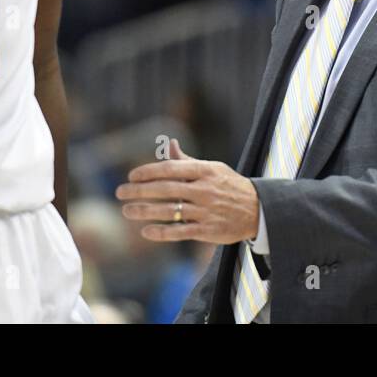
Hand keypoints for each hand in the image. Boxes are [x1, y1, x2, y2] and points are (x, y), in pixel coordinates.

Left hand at [116, 138, 259, 243]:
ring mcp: (206, 211)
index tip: (131, 176)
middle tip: (120, 192)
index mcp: (204, 171)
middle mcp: (204, 190)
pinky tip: (146, 231)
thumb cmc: (229, 186)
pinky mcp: (207, 231)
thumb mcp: (213, 168)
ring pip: (170, 211)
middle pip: (166, 189)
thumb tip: (169, 144)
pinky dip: (162, 232)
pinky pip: (180, 232)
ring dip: (145, 211)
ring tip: (127, 211)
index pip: (170, 169)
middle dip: (140, 191)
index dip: (148, 172)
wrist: (257, 210)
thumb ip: (188, 161)